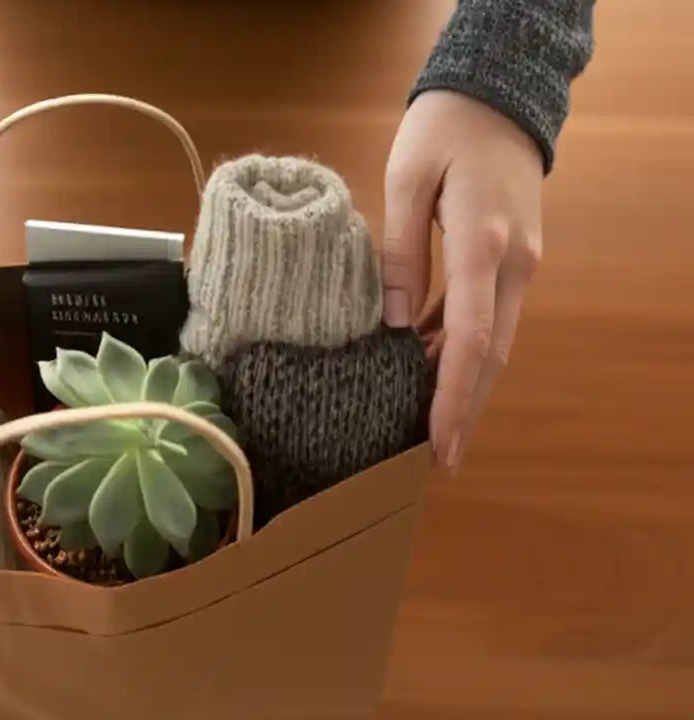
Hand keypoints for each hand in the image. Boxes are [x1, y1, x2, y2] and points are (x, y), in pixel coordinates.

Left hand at [381, 89, 543, 472]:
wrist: (498, 95)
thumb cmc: (443, 129)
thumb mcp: (405, 178)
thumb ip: (397, 252)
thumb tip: (395, 325)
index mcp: (483, 242)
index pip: (471, 340)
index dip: (451, 398)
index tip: (437, 444)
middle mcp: (513, 263)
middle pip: (491, 356)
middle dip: (463, 411)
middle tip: (437, 462)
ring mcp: (519, 263)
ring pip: (494, 342)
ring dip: (463, 385)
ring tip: (427, 430)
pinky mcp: (512, 259)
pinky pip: (488, 317)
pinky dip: (462, 350)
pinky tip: (428, 371)